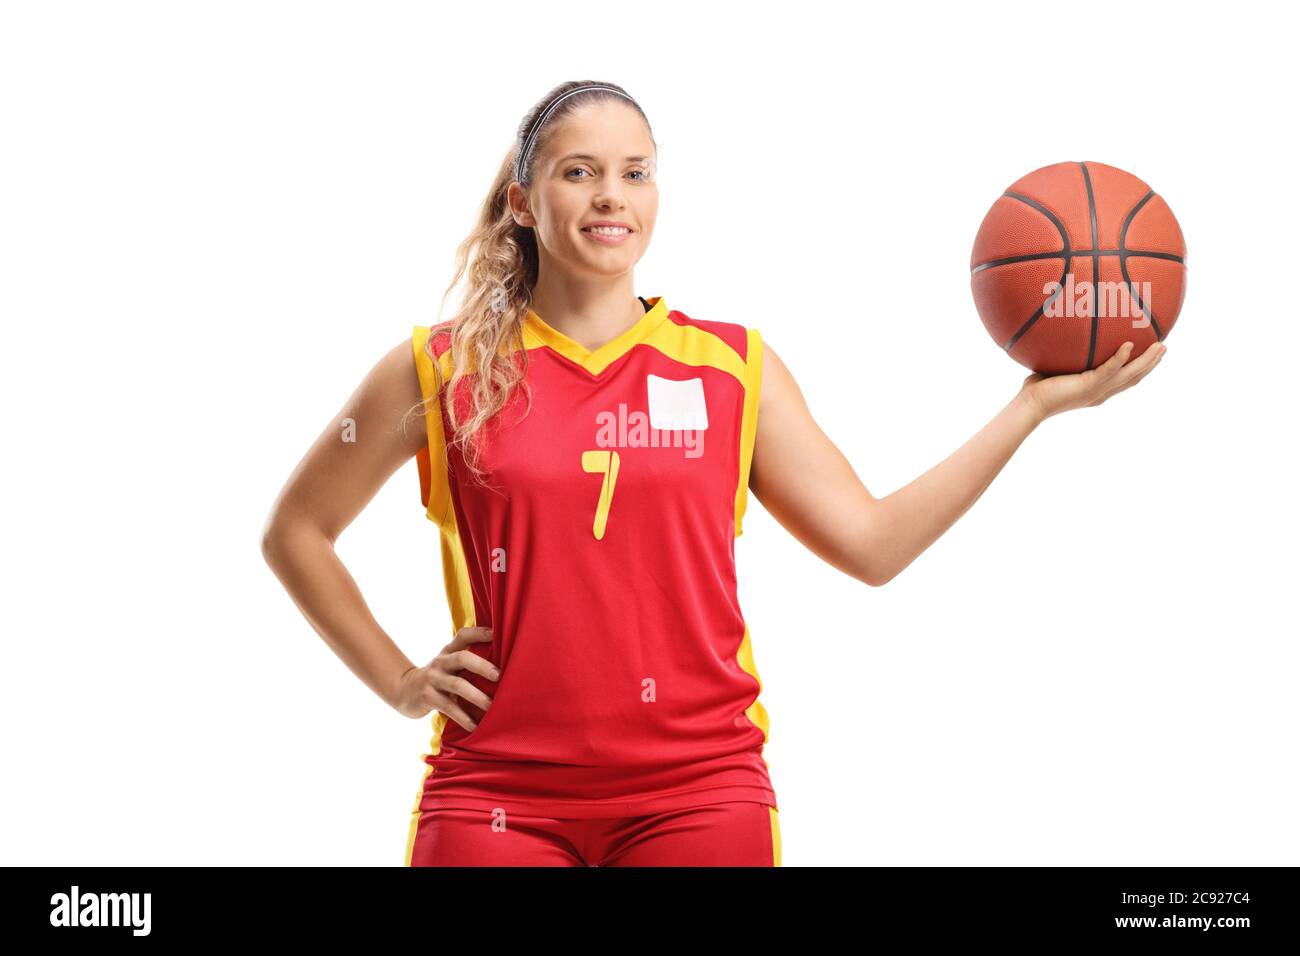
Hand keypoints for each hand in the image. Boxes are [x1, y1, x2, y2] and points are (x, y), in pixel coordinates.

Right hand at [393, 626, 497, 729]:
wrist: (404, 690)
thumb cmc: (437, 676)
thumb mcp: (448, 664)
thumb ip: (467, 660)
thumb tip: (502, 664)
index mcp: (448, 651)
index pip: (463, 636)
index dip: (479, 632)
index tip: (497, 633)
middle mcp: (441, 662)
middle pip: (463, 658)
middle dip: (482, 666)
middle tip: (499, 676)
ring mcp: (433, 679)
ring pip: (457, 685)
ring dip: (477, 696)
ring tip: (491, 706)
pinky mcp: (428, 697)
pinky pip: (449, 707)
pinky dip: (463, 717)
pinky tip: (475, 726)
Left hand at [1018, 340, 1167, 421]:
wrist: (1031, 405)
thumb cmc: (1038, 389)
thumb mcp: (1058, 370)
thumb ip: (1067, 357)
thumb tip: (1066, 337)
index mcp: (1097, 391)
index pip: (1125, 380)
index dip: (1141, 368)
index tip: (1152, 356)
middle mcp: (1101, 392)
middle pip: (1134, 377)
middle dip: (1151, 363)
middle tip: (1164, 348)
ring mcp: (1097, 390)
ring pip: (1129, 374)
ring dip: (1146, 360)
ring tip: (1159, 346)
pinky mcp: (1088, 385)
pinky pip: (1109, 370)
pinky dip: (1120, 358)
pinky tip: (1129, 345)